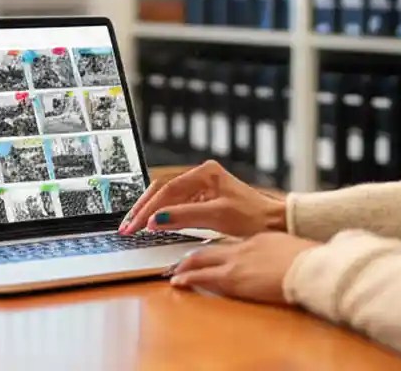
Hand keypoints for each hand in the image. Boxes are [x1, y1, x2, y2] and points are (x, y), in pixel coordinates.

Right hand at [119, 161, 286, 237]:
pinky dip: (161, 215)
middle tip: (127, 227)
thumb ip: (184, 216)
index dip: (149, 209)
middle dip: (143, 209)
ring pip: (166, 197)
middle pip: (162, 190)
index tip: (136, 226)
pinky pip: (175, 204)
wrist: (274, 223)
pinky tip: (152, 224)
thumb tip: (155, 219)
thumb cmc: (253, 217)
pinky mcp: (203, 199)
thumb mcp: (217, 217)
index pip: (167, 190)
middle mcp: (200, 175)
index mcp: (204, 173)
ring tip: (133, 226)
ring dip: (149, 212)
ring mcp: (201, 187)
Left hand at [169, 232, 319, 304]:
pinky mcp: (234, 279)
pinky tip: (179, 282)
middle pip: (211, 249)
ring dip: (186, 266)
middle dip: (193, 255)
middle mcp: (244, 247)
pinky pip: (204, 278)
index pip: (231, 245)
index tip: (211, 255)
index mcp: (260, 239)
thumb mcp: (293, 251)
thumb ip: (282, 253)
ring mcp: (238, 262)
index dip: (218, 250)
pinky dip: (189, 278)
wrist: (310, 267)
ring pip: (202, 260)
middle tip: (180, 261)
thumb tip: (286, 260)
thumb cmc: (309, 261)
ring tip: (174, 272)